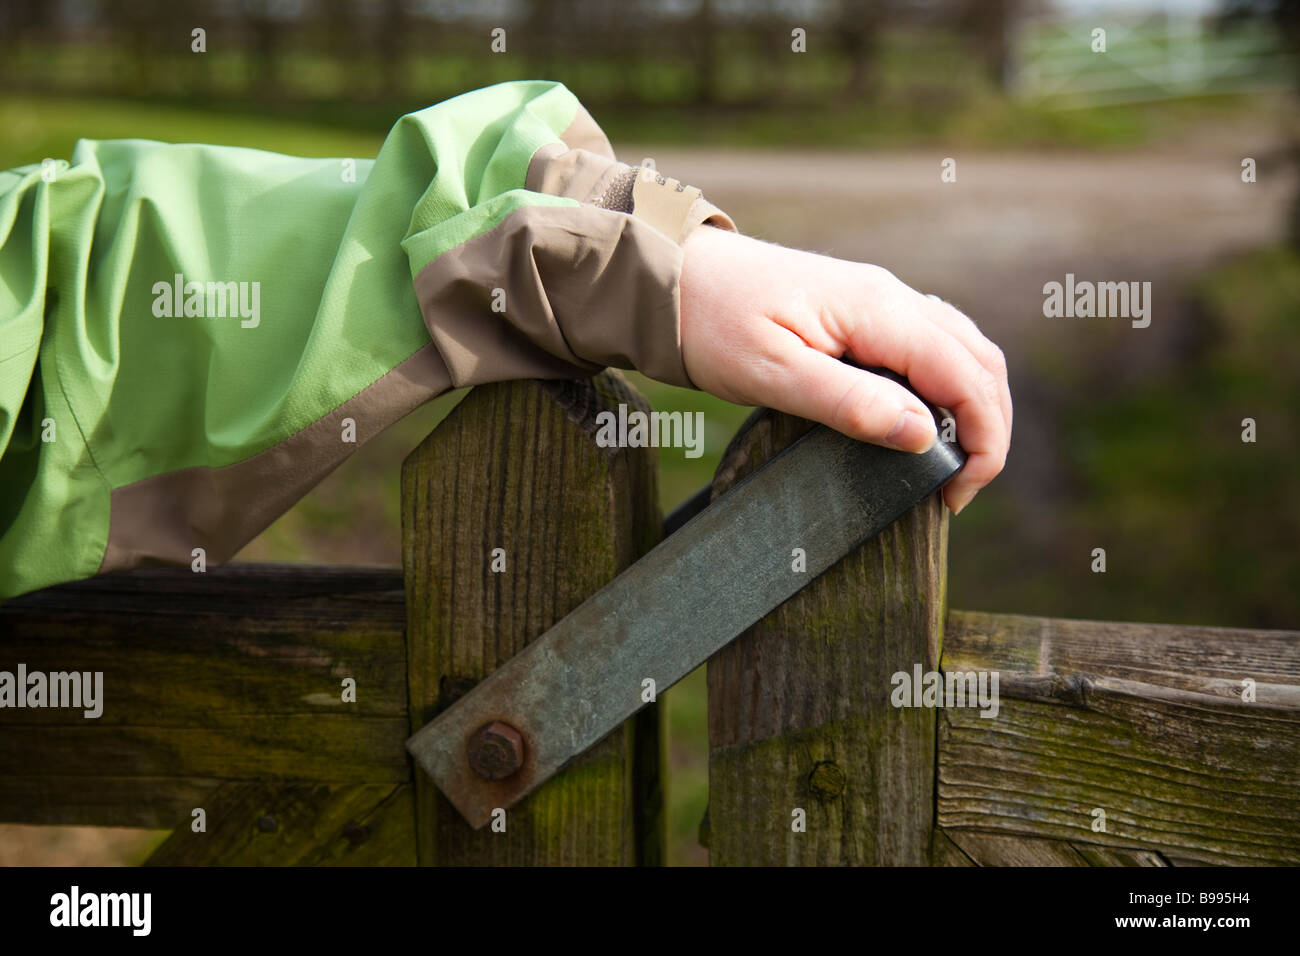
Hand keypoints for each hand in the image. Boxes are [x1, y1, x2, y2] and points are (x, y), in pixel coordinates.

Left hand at [678, 226, 1010, 514]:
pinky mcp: (865, 311)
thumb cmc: (713, 323)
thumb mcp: (773, 374)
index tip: (958, 495)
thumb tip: (923, 435)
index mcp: (878, 310)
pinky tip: (927, 423)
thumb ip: (850, 402)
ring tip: (949, 466)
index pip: (966, 374)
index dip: (982, 438)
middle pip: (979, 361)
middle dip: (988, 429)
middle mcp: (892, 297)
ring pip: (964, 350)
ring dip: (974, 407)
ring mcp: (882, 300)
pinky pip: (933, 344)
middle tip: (958, 493)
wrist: (673, 277)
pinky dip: (950, 385)